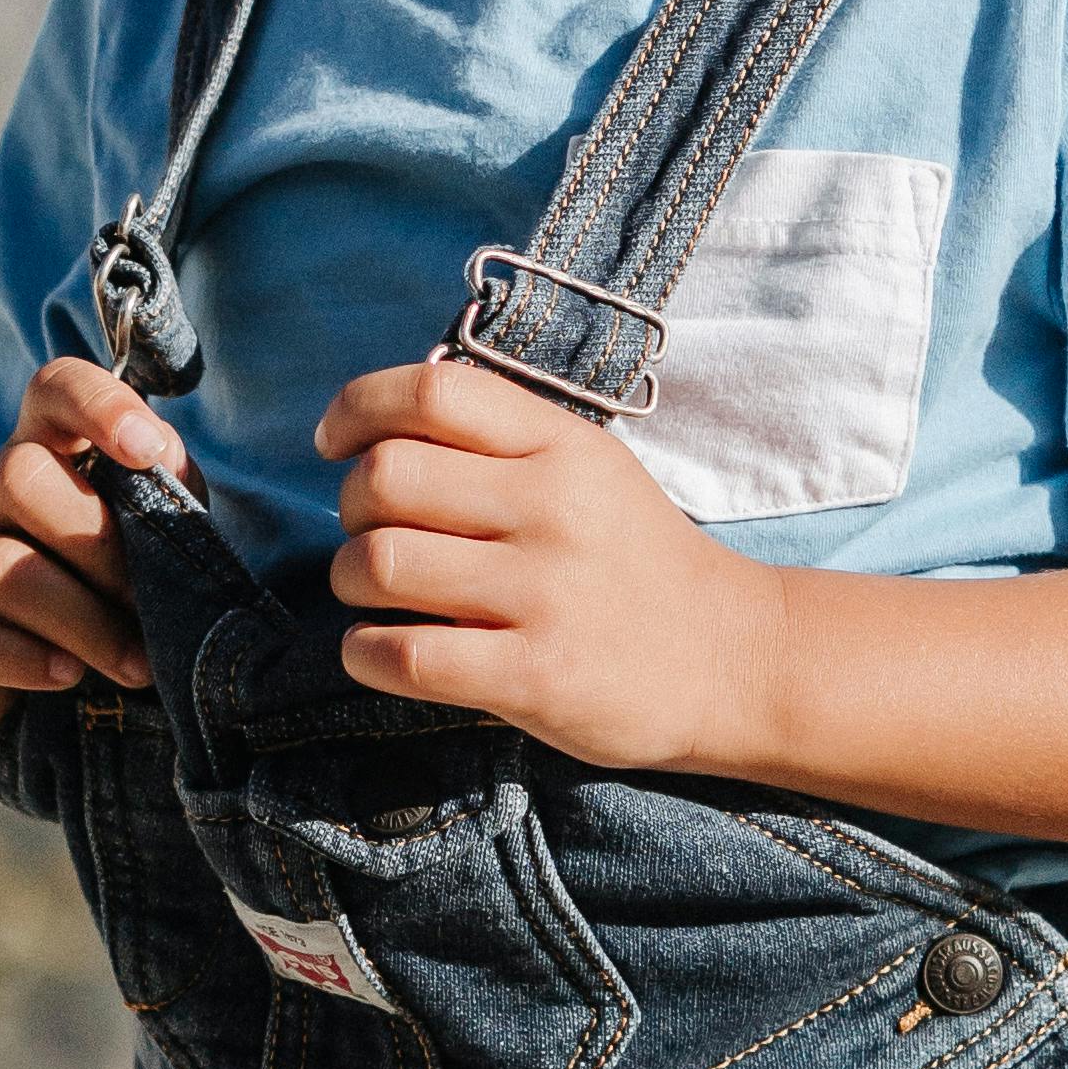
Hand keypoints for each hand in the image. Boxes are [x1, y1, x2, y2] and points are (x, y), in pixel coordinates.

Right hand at [0, 357, 191, 764]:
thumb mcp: (158, 552)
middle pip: (18, 475)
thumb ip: (163, 499)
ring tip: (134, 667)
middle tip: (147, 606)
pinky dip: (19, 660)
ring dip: (81, 621)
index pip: (52, 392)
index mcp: (44, 457)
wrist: (75, 717)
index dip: (97, 405)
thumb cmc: (122, 613)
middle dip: (98, 546)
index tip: (148, 452)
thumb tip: (159, 458)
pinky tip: (64, 678)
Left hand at [317, 352, 775, 771]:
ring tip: (378, 594)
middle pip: (386, 477)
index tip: (334, 441)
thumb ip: (500, 439)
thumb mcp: (590, 469)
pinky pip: (402, 655)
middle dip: (350, 506)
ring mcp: (544, 594)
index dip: (358, 408)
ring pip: (379, 564)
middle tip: (369, 531)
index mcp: (562, 445)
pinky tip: (382, 651)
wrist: (733, 659)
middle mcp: (552, 508)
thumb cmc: (636, 559)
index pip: (433, 392)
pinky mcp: (535, 676)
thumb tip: (375, 427)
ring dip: (351, 580)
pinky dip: (365, 653)